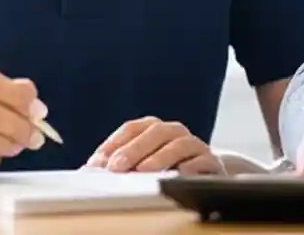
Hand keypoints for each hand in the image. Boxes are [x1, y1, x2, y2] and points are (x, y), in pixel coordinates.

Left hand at [85, 117, 223, 174]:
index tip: (98, 163)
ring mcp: (194, 144)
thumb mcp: (141, 162)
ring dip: (160, 157)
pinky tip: (177, 176)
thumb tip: (91, 169)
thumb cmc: (166, 167)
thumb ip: (119, 162)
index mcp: (154, 128)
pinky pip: (202, 161)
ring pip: (179, 144)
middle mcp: (174, 131)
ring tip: (144, 171)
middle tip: (117, 167)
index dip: (114, 143)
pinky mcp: (212, 162)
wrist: (205, 173)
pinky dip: (190, 167)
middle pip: (154, 132)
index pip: (131, 129)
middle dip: (134, 149)